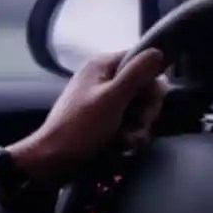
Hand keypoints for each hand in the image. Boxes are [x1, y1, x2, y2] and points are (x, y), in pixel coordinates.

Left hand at [7, 49, 168, 186]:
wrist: (53, 161)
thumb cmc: (81, 126)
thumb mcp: (112, 98)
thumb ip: (137, 75)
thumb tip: (158, 51)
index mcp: (102, 66)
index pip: (141, 61)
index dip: (150, 80)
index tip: (150, 99)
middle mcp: (104, 80)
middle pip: (144, 88)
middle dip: (146, 110)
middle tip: (137, 122)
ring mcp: (105, 102)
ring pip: (140, 109)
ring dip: (139, 127)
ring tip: (126, 139)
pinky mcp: (106, 121)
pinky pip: (130, 123)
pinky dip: (130, 136)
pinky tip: (122, 145)